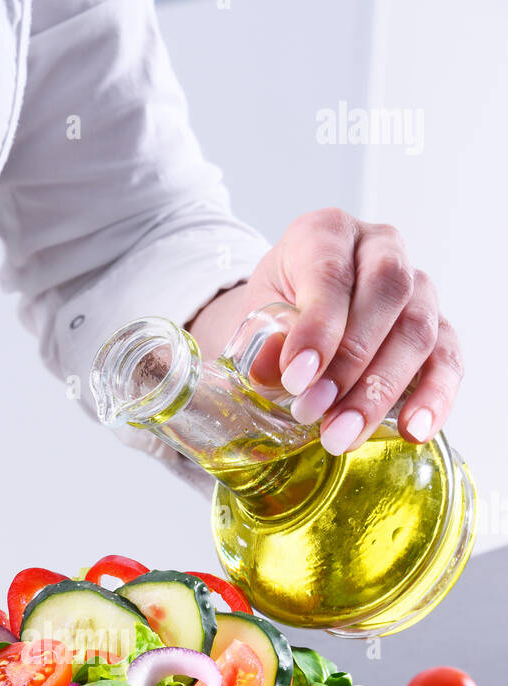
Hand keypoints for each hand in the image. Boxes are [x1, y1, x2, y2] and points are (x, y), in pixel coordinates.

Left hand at [189, 208, 462, 453]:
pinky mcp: (439, 328)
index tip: (296, 379)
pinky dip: (434, 397)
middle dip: (349, 363)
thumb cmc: (275, 313)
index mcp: (327, 233)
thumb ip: (261, 343)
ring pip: (419, 331)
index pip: (332, 273)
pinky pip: (448, 360)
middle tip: (314, 414)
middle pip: (387, 294)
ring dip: (380, 391)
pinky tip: (414, 431)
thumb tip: (270, 369)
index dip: (317, 329)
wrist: (294, 320)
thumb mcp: (255, 320)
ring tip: (344, 435)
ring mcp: (418, 288)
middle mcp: (381, 249)